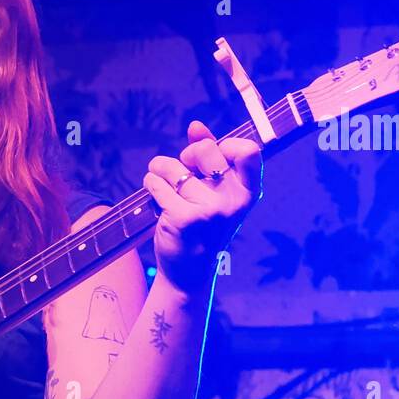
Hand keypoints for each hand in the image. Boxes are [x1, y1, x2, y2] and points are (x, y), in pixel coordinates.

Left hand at [142, 120, 262, 295]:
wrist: (190, 272)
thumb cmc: (202, 225)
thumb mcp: (215, 193)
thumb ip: (208, 158)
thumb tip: (195, 126)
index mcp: (248, 193)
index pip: (248, 151)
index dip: (223, 144)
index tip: (213, 155)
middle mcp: (233, 201)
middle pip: (205, 150)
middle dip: (187, 155)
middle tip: (184, 174)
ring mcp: (209, 211)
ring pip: (172, 167)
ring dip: (161, 171)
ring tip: (166, 188)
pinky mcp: (184, 218)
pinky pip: (156, 182)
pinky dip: (151, 183)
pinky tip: (156, 197)